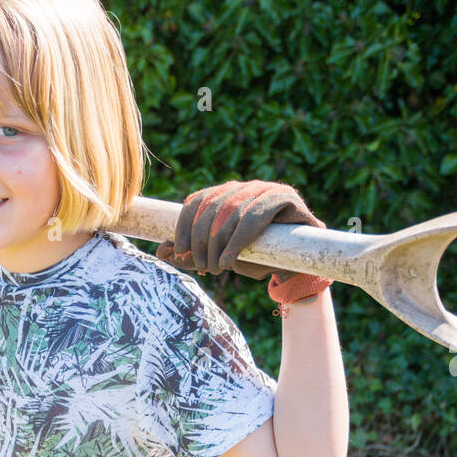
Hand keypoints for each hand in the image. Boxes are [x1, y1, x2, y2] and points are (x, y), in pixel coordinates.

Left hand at [155, 179, 333, 304]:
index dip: (183, 225)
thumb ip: (193, 254)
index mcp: (226, 195)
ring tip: (216, 268)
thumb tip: (161, 250)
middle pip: (212, 207)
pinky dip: (238, 240)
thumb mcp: (219, 258)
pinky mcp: (286, 198)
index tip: (179, 251)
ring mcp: (266, 189)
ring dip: (218, 244)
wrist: (295, 269)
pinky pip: (255, 216)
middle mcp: (244, 187)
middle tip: (202, 267)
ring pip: (231, 211)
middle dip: (202, 240)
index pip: (197, 200)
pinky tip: (229, 261)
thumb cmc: (257, 260)